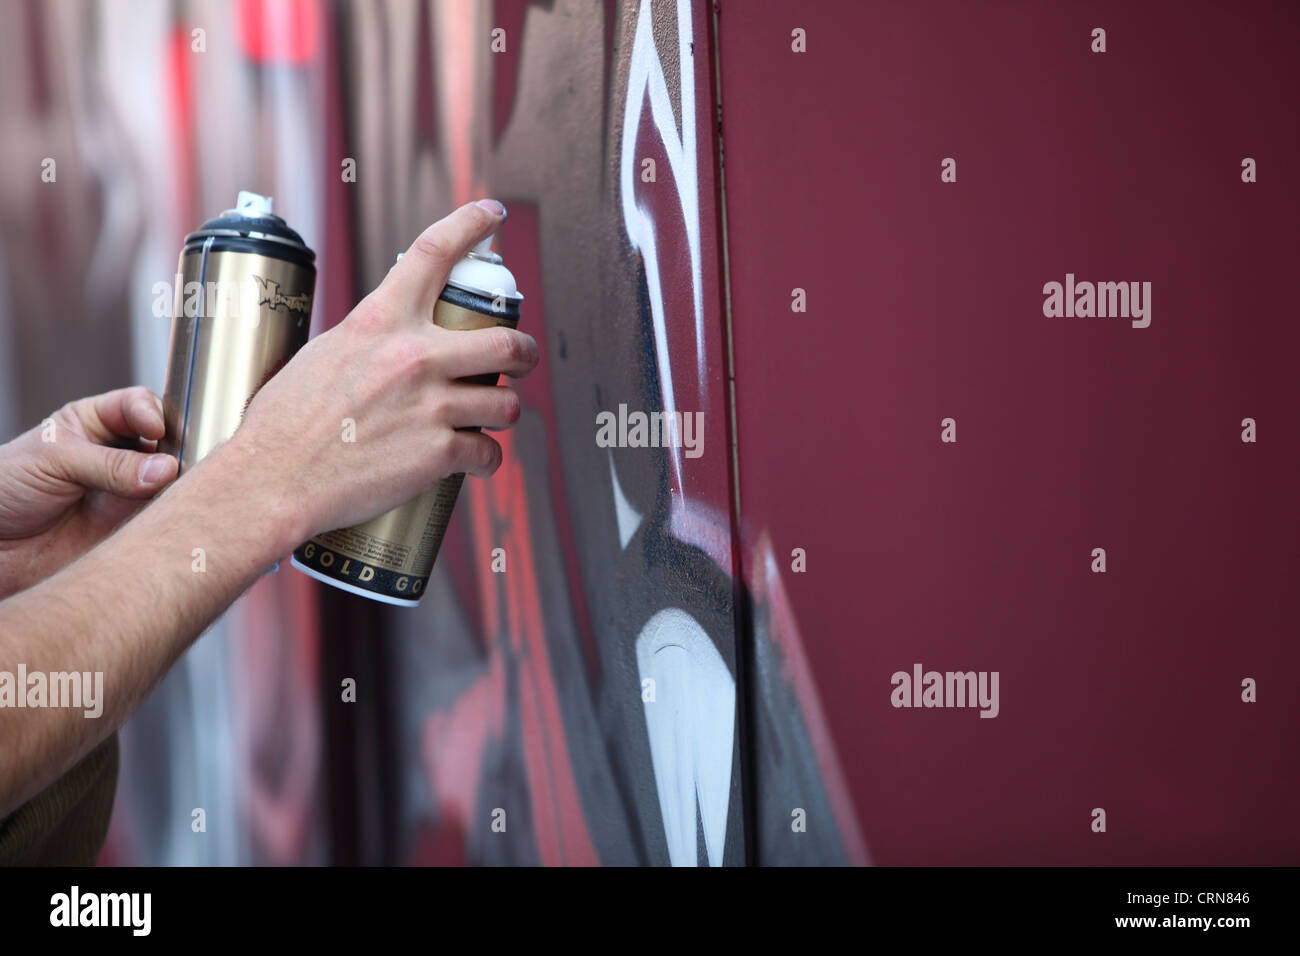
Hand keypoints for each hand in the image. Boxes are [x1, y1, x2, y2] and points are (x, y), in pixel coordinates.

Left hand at [0, 386, 178, 595]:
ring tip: (171, 492)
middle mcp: (117, 454)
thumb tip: (164, 469)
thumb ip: (109, 464)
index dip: (152, 414)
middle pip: (165, 441)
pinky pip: (162, 517)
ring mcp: (127, 491)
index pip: (137, 405)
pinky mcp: (131, 526)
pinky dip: (172, 516)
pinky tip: (169, 516)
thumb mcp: (53, 460)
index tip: (156, 432)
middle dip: (175, 448)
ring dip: (177, 484)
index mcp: (94, 424)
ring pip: (170, 480)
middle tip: (175, 463)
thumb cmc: (4, 488)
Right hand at [225, 199, 539, 545]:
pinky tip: (473, 462)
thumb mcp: (323, 354)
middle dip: (525, 352)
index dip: (471, 224)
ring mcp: (431, 406)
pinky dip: (485, 462)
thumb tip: (389, 337)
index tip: (492, 213)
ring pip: (505, 403)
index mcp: (380, 321)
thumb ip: (369, 338)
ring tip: (486, 420)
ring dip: (501, 413)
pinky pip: (488, 453)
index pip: (434, 253)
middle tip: (523, 358)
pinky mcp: (439, 453)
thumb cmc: (285, 424)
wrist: (274, 480)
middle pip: (506, 341)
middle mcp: (414, 357)